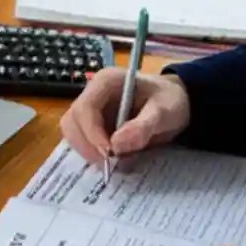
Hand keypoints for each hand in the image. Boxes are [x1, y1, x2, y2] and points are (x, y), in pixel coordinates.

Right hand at [59, 67, 191, 165]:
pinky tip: (112, 158)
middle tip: (109, 162)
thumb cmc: (170, 101)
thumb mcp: (164, 111)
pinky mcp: (92, 125)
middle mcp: (92, 94)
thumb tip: (116, 145)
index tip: (108, 153)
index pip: (84, 107)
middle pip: (72, 121)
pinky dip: (93, 153)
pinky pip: (82, 141)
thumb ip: (142, 126)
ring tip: (113, 161)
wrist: (174, 104)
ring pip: (73, 133)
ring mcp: (90, 110)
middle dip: (87, 144)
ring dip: (88, 151)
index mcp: (106, 82)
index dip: (91, 132)